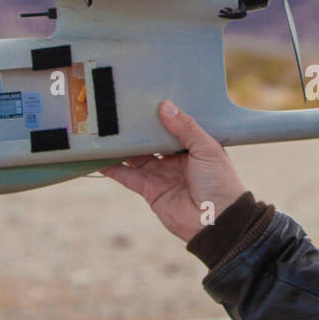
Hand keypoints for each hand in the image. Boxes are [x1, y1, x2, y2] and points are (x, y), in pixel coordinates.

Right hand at [101, 99, 247, 242]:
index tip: (143, 97)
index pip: (172, 127)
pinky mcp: (149, 191)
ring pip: (136, 156)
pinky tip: (98, 157)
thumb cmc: (220, 182)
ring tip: (102, 130)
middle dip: (137, 129)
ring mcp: (161, 175)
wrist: (217, 222)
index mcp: (192, 147)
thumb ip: (186, 128)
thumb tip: (165, 105)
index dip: (159, 115)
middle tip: (118, 109)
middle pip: (150, 141)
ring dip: (121, 146)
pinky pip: (127, 176)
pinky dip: (113, 168)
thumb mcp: (207, 149)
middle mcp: (175, 159)